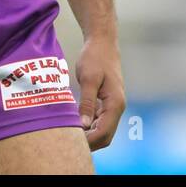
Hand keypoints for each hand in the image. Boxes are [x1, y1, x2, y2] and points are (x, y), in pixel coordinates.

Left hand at [75, 35, 124, 149]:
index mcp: (115, 104)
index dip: (89, 142)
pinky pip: (99, 121)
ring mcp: (113, 105)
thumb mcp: (88, 79)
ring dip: (89, 136)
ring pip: (102, 130)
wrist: (102, 42)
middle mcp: (117, 108)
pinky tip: (75, 125)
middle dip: (89, 143)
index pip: (104, 133)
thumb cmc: (95, 58)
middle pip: (105, 136)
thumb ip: (87, 103)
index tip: (71, 144)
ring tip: (69, 137)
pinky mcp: (106, 102)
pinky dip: (89, 127)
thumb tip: (84, 125)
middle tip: (67, 144)